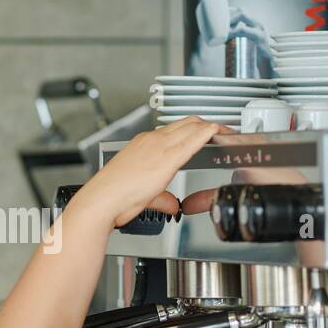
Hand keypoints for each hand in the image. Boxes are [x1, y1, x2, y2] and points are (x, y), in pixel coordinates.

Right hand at [72, 116, 226, 227]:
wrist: (102, 200)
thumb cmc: (113, 198)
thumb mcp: (143, 196)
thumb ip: (161, 199)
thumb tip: (172, 205)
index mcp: (142, 145)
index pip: (173, 129)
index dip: (191, 128)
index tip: (203, 134)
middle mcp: (150, 141)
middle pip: (185, 123)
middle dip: (205, 124)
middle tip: (220, 131)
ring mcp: (159, 146)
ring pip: (191, 126)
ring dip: (210, 127)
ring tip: (224, 132)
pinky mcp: (166, 157)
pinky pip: (192, 139)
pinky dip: (207, 134)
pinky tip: (218, 133)